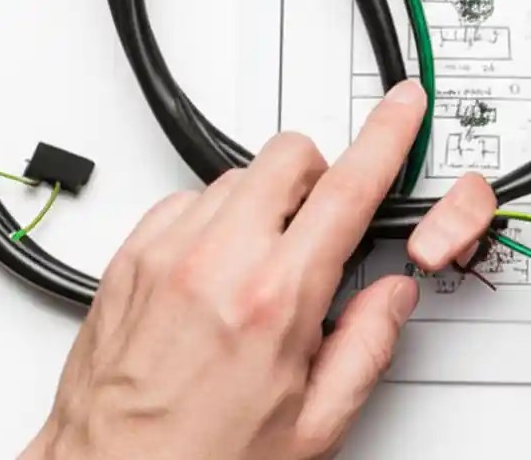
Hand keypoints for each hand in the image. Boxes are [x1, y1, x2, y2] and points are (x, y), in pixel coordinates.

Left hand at [23, 80, 497, 459]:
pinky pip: (185, 199)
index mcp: (275, 300)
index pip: (348, 190)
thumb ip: (369, 346)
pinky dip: (215, 217)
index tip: (402, 107)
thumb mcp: (316, 423)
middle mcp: (216, 263)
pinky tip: (221, 268)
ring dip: (266, 202)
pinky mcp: (128, 258)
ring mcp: (164, 254)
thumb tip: (393, 295)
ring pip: (236, 174)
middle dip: (321, 175)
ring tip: (267, 264)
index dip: (386, 137)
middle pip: (288, 157)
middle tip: (325, 226)